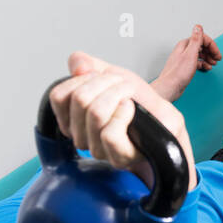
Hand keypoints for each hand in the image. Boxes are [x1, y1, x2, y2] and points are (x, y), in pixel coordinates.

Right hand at [50, 52, 196, 190]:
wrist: (164, 121)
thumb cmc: (138, 103)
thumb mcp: (112, 75)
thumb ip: (88, 65)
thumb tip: (77, 64)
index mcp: (73, 119)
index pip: (59, 96)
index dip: (82, 78)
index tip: (101, 78)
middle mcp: (81, 137)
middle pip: (80, 99)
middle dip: (107, 82)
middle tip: (122, 86)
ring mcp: (99, 150)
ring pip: (96, 113)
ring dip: (119, 94)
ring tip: (130, 98)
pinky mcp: (119, 157)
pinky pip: (109, 133)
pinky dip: (124, 113)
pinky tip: (132, 111)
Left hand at [153, 25, 221, 101]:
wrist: (170, 87)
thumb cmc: (178, 73)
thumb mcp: (190, 54)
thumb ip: (196, 40)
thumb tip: (198, 26)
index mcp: (185, 44)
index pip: (202, 39)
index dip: (212, 45)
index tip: (217, 53)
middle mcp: (184, 50)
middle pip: (201, 46)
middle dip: (211, 52)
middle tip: (217, 58)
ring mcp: (184, 58)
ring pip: (199, 54)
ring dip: (208, 57)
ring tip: (213, 63)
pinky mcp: (185, 67)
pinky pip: (196, 62)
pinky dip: (203, 64)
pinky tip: (206, 67)